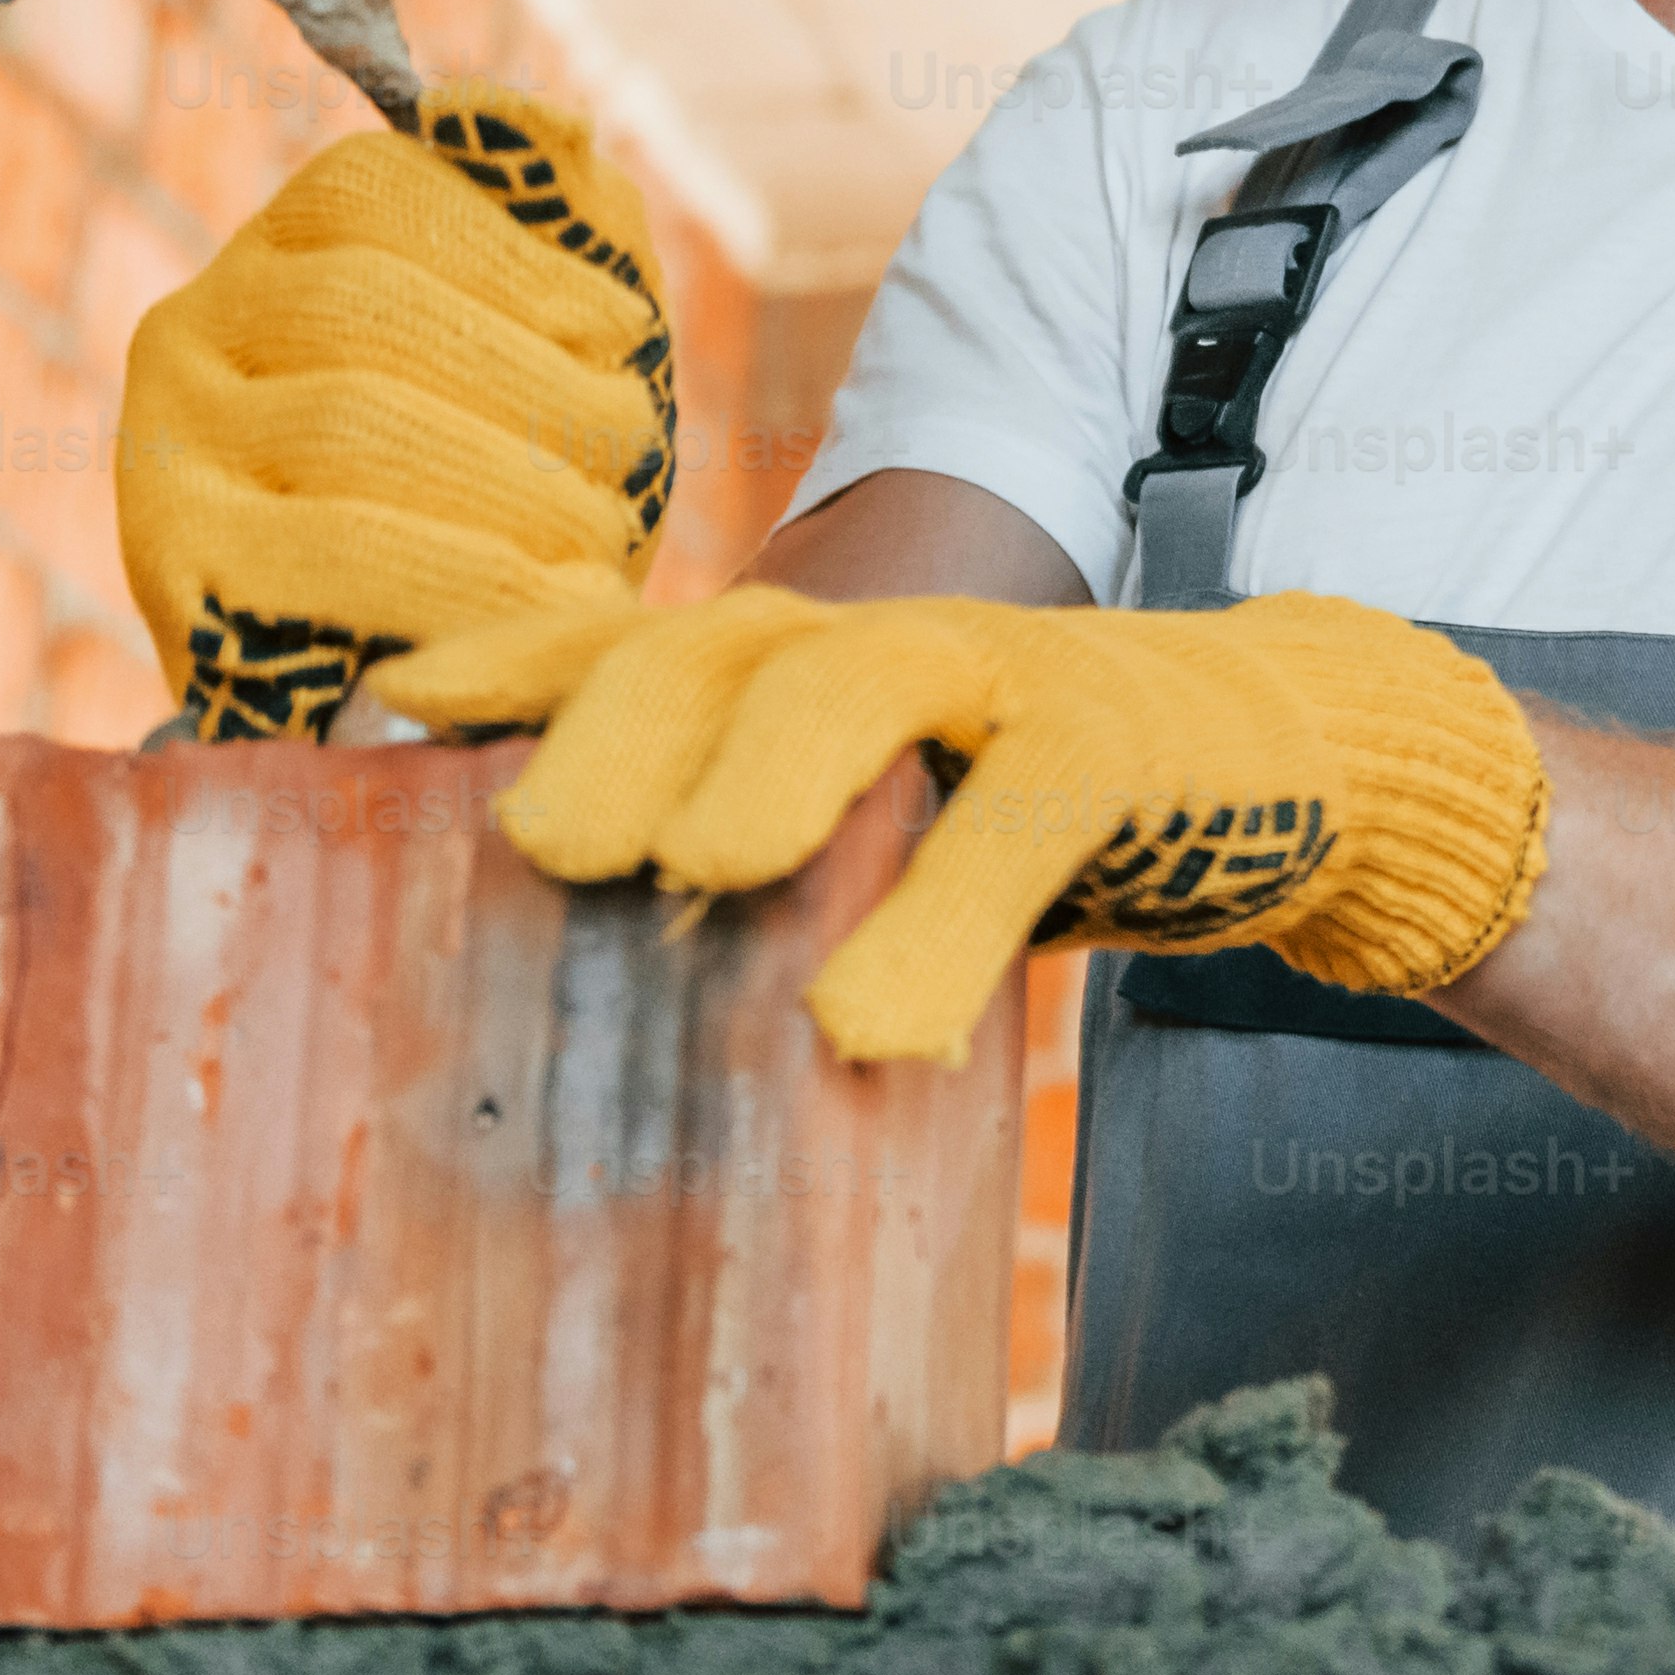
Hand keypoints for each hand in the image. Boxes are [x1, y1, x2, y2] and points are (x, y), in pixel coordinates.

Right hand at [113, 92, 677, 739]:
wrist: (428, 701)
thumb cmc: (509, 503)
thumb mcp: (554, 350)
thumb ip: (562, 226)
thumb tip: (551, 122)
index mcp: (278, 255)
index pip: (367, 189)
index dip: (514, 255)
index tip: (623, 334)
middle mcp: (190, 336)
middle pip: (365, 308)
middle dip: (530, 383)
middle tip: (632, 455)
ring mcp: (164, 453)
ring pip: (349, 422)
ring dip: (511, 483)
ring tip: (603, 539)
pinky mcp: (175, 574)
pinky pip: (328, 549)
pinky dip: (466, 574)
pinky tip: (549, 601)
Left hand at [408, 581, 1549, 1062]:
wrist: (1292, 750)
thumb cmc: (1038, 810)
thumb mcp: (881, 818)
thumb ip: (760, 865)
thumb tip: (570, 988)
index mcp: (799, 662)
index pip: (623, 645)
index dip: (504, 668)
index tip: (382, 719)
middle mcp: (878, 645)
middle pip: (712, 647)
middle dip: (611, 723)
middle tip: (537, 840)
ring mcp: (999, 683)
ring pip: (856, 688)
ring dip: (765, 771)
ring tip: (697, 870)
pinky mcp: (1111, 754)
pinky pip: (1019, 826)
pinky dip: (944, 922)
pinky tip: (875, 1029)